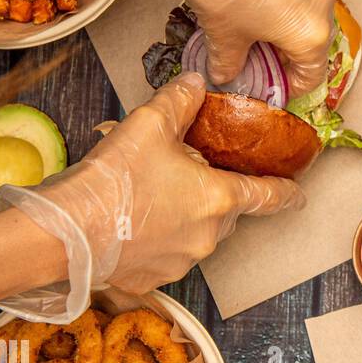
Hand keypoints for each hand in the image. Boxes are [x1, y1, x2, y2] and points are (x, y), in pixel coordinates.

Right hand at [0, 73, 304, 316]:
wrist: (64, 233)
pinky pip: (164, 255)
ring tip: (144, 193)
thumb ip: (179, 101)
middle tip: (178, 174)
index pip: (267, 195)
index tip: (298, 194)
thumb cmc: (111, 181)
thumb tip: (195, 84)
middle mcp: (208, 236)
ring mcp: (181, 262)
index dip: (286, 192)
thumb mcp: (148, 125)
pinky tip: (128, 221)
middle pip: (225, 212)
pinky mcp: (152, 279)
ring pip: (194, 234)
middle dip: (210, 194)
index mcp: (218, 199)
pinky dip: (154, 238)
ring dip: (180, 215)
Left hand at [143, 0, 336, 96]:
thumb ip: (229, 63)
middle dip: (291, 45)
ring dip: (291, 9)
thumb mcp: (220, 33)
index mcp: (309, 33)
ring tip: (260, 5)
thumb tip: (225, 75)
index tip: (279, 85)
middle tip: (264, 46)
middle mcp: (324, 0)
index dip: (293, 85)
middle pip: (315, 35)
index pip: (312, 74)